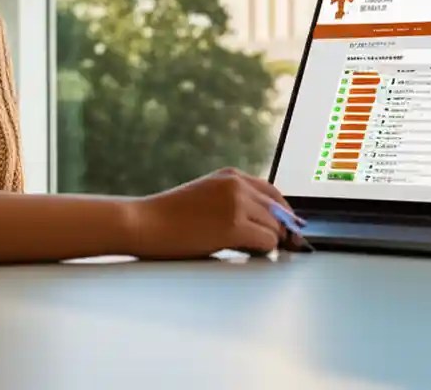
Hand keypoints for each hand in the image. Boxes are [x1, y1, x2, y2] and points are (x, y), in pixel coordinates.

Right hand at [130, 168, 308, 258]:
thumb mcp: (205, 196)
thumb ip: (233, 201)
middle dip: (280, 230)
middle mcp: (237, 185)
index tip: (287, 229)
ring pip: (276, 228)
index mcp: (230, 175)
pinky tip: (245, 254)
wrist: (143, 223)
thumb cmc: (168, 216)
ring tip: (247, 250)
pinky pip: (267, 242)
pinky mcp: (233, 226)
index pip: (273, 193)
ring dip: (267, 242)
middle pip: (279, 210)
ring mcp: (236, 204)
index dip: (283, 213)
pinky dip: (262, 251)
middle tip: (273, 246)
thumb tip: (265, 222)